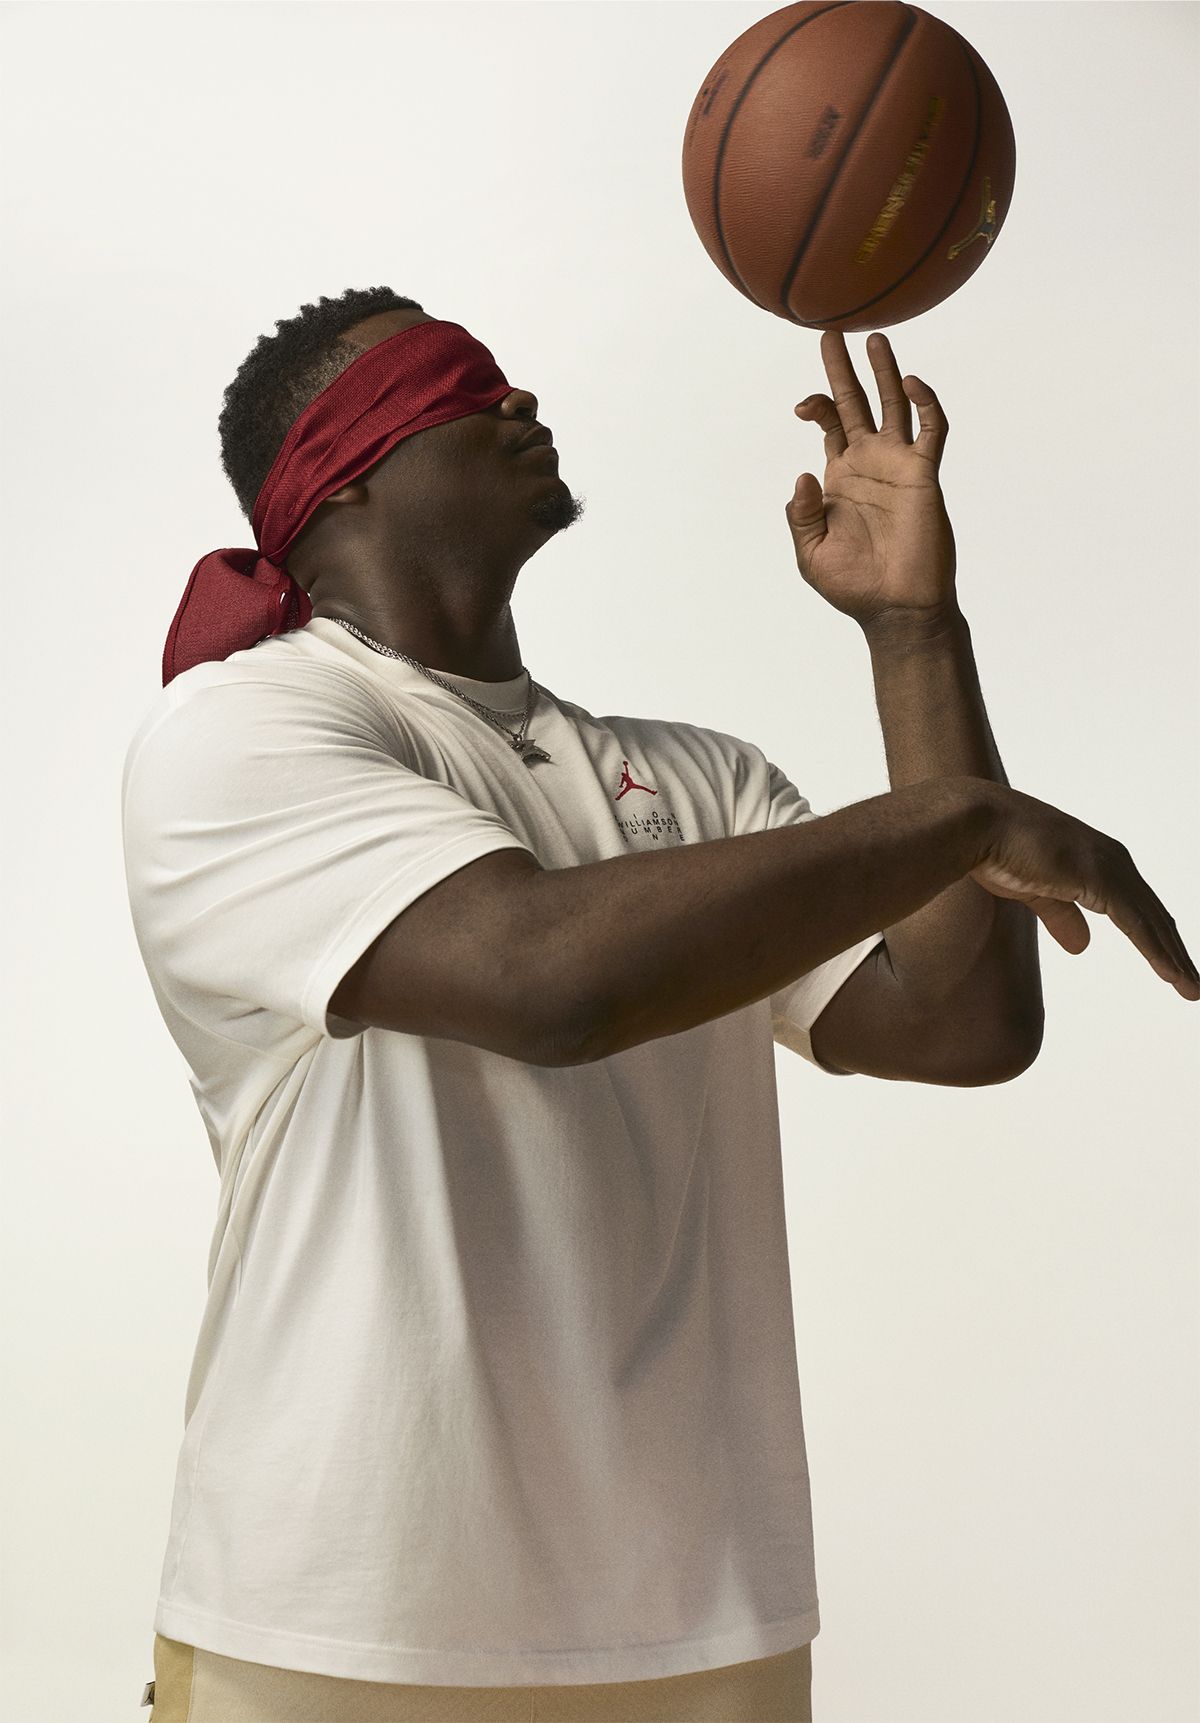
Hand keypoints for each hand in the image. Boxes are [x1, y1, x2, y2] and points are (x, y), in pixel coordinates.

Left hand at [787, 330, 957, 629]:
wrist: (895, 607)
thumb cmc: (853, 585)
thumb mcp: (811, 553)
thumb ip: (801, 516)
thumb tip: (801, 476)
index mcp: (840, 476)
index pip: (830, 423)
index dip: (817, 405)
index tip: (803, 405)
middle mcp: (870, 462)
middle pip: (857, 402)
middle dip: (844, 369)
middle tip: (832, 332)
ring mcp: (899, 465)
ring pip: (894, 405)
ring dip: (886, 372)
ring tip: (875, 338)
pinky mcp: (925, 474)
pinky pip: (931, 430)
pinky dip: (925, 403)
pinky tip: (911, 382)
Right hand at [965, 779, 1199, 1000]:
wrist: (979, 825)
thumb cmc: (998, 850)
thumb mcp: (1036, 890)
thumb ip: (1063, 916)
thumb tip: (1083, 946)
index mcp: (1098, 858)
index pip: (1138, 905)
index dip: (1156, 936)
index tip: (1170, 963)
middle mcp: (1112, 859)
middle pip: (1154, 914)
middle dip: (1174, 950)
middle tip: (1191, 984)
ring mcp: (1110, 867)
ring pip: (1154, 922)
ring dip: (1174, 958)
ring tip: (1190, 988)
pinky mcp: (1102, 879)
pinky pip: (1138, 924)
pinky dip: (1157, 951)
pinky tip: (1171, 974)